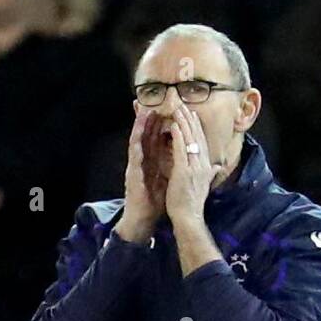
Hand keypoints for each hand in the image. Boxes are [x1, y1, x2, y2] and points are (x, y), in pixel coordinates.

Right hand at [116, 110, 166, 242]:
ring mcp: (136, 165)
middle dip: (152, 118)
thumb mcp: (170, 180)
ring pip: (138, 140)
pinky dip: (135, 141)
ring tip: (145, 110)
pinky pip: (133, 153)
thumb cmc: (156, 201)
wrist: (144, 218)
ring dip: (140, 125)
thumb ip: (176, 167)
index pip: (159, 138)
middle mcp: (144, 160)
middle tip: (157, 101)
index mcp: (154, 161)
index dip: (164, 124)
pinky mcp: (131, 172)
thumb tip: (188, 160)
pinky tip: (137, 131)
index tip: (172, 111)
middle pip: (148, 135)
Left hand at [166, 107, 223, 228]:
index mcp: (205, 167)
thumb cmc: (192, 204)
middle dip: (190, 119)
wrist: (188, 218)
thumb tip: (219, 167)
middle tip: (183, 104)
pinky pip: (181, 150)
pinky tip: (174, 125)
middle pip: (197, 137)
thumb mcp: (204, 185)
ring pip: (190, 140)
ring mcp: (194, 168)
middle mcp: (202, 165)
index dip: (197, 127)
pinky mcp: (184, 172)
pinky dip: (178, 136)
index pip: (202, 142)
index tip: (192, 114)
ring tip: (177, 108)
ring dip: (183, 122)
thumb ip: (210, 173)